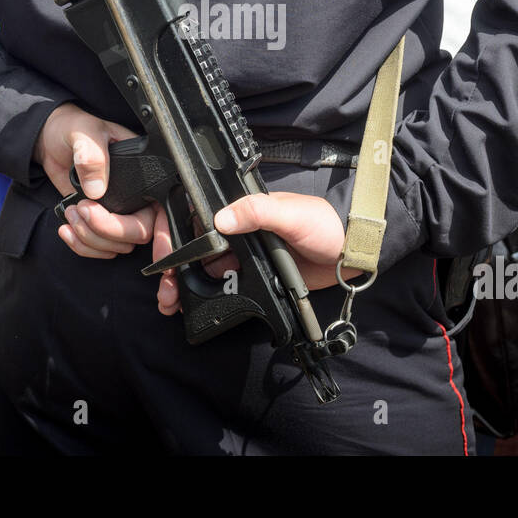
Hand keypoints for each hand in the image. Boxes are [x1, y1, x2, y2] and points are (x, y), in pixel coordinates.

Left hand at [35, 103, 160, 258]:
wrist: (51, 139)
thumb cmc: (74, 128)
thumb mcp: (85, 132)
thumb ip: (92, 155)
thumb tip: (97, 188)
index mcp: (143, 171)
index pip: (160, 208)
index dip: (163, 233)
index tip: (150, 244)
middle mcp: (135, 195)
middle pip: (138, 233)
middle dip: (107, 230)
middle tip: (83, 209)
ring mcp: (116, 211)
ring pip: (117, 246)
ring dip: (89, 238)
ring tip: (71, 212)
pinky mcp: (97, 222)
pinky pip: (98, 248)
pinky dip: (81, 245)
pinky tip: (66, 228)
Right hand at [152, 192, 351, 315]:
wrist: (351, 256)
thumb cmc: (324, 226)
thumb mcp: (292, 214)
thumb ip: (258, 211)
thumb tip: (220, 219)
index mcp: (245, 209)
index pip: (201, 218)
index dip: (179, 237)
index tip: (166, 259)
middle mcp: (242, 230)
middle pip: (198, 247)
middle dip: (177, 268)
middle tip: (166, 291)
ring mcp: (249, 255)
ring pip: (208, 269)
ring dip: (189, 285)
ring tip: (173, 304)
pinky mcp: (258, 277)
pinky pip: (229, 286)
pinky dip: (211, 296)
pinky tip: (197, 308)